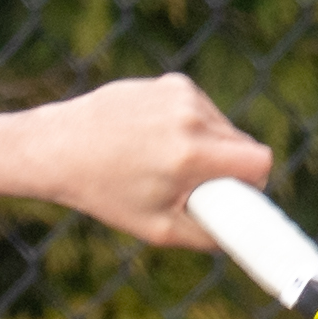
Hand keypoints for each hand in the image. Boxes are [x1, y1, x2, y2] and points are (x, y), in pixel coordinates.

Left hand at [18, 73, 272, 250]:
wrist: (58, 148)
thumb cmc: (104, 192)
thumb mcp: (157, 228)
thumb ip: (207, 236)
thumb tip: (241, 237)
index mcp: (191, 154)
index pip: (259, 161)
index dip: (254, 183)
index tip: (237, 195)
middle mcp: (190, 117)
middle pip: (243, 143)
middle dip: (228, 167)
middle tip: (194, 185)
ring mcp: (181, 95)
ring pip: (223, 125)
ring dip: (209, 145)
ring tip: (167, 162)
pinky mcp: (170, 82)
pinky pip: (200, 109)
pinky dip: (189, 126)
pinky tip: (156, 138)